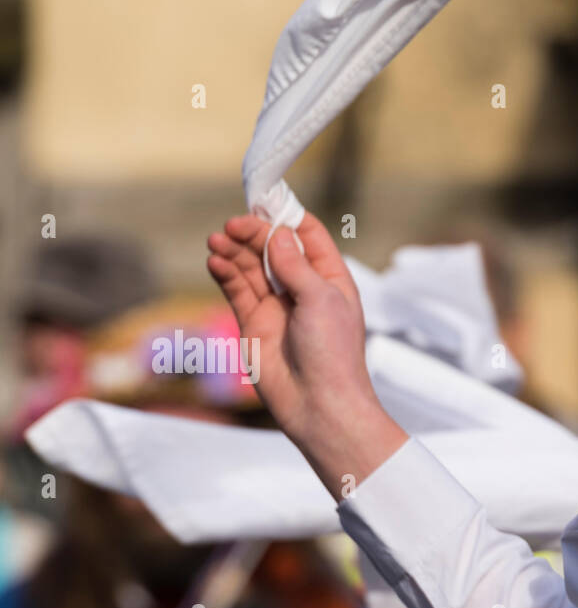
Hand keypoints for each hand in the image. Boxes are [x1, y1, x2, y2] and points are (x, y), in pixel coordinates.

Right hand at [206, 213, 406, 495]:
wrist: (319, 405)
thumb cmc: (333, 354)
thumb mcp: (321, 300)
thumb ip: (295, 265)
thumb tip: (278, 233)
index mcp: (330, 280)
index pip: (307, 236)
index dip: (285, 218)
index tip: (263, 202)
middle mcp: (303, 290)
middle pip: (273, 248)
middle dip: (252, 233)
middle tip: (232, 226)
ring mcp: (277, 307)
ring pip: (250, 267)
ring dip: (234, 251)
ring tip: (217, 240)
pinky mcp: (254, 324)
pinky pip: (236, 290)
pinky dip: (225, 273)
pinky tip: (215, 261)